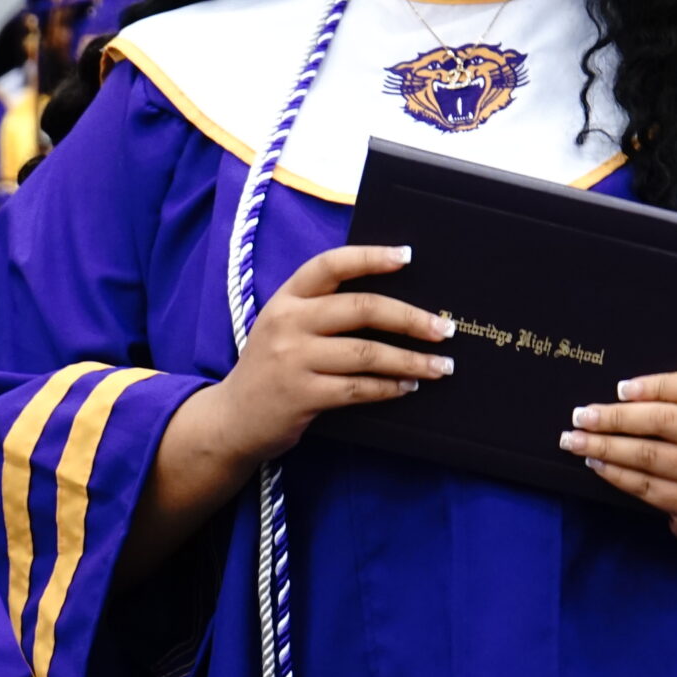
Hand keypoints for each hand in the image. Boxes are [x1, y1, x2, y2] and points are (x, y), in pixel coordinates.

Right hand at [187, 245, 452, 472]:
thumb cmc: (272, 368)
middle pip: (361, 308)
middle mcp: (287, 323)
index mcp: (286, 298)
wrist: (233, 420)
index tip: (408, 256)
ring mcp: (292, 360)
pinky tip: (408, 386)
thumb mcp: (285, 328)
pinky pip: (358, 388)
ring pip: (366, 353)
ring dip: (410, 360)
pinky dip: (389, 387)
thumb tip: (393, 305)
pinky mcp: (301, 396)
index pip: (330, 265)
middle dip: (410, 318)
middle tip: (443, 328)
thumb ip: (323, 311)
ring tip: (441, 366)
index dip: (370, 257)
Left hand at [564, 371, 676, 563]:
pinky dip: (616, 473)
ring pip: (650, 455)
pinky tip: (596, 463)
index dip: (654, 385)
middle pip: (665, 421)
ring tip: (575, 440)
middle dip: (616, 417)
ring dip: (606, 446)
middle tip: (581, 415)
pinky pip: (646, 486)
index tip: (619, 388)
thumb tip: (622, 394)